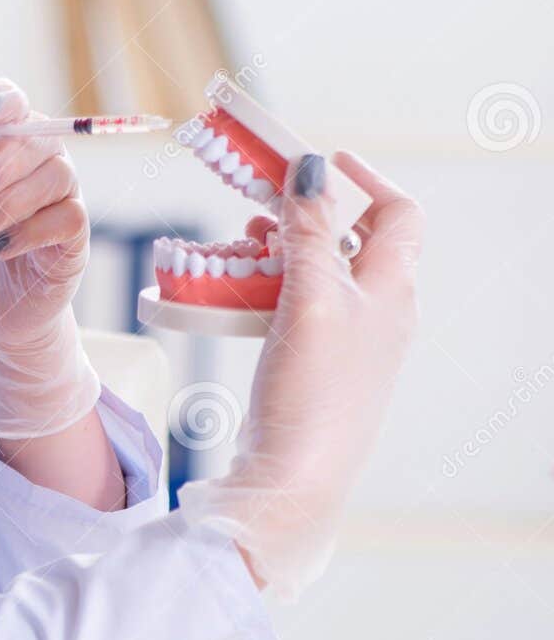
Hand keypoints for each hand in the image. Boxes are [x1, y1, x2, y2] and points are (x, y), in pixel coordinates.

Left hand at [0, 77, 100, 437]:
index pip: (8, 103)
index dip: (0, 99)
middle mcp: (33, 159)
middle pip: (35, 135)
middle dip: (2, 161)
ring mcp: (58, 194)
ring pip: (55, 175)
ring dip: (9, 204)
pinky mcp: (72, 234)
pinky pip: (66, 217)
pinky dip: (30, 233)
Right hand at [177, 149, 424, 597]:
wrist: (294, 479)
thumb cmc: (313, 392)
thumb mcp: (311, 299)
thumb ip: (308, 231)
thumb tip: (312, 169)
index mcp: (392, 291)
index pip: (399, 215)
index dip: (364, 181)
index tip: (322, 160)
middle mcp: (381, 314)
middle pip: (357, 242)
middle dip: (311, 213)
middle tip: (264, 201)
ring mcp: (353, 344)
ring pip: (325, 276)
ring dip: (287, 250)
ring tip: (244, 242)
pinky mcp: (320, 369)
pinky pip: (304, 310)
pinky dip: (275, 288)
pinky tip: (240, 293)